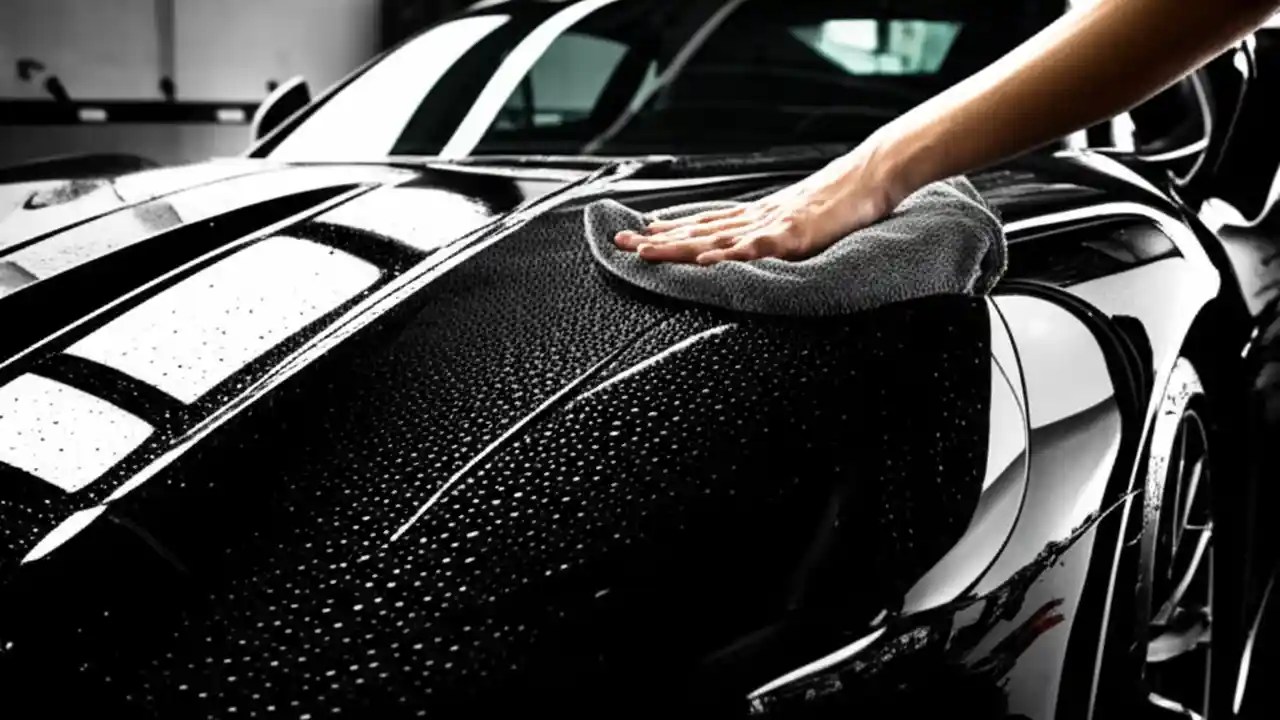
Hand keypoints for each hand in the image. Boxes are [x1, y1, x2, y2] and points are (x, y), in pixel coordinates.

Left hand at [613, 145, 907, 264]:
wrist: (872, 174)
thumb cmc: (842, 198)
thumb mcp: (801, 217)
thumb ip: (776, 231)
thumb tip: (759, 242)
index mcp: (759, 216)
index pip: (705, 224)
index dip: (672, 230)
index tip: (641, 234)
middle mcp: (757, 218)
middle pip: (697, 231)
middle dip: (658, 239)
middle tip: (619, 243)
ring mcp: (772, 225)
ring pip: (715, 239)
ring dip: (678, 246)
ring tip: (645, 251)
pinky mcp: (792, 235)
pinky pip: (755, 248)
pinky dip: (728, 254)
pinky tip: (705, 260)